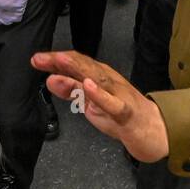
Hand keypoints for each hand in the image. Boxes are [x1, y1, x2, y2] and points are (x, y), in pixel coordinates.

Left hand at [32, 50, 169, 161]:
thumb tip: (50, 79)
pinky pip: (112, 103)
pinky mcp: (126, 112)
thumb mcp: (91, 101)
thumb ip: (72, 90)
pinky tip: (88, 86)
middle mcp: (108, 81)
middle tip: (41, 58)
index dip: (56, 60)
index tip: (37, 60)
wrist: (153, 130)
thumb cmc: (121, 113)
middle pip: (84, 67)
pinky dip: (100, 94)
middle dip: (62, 62)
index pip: (77, 63)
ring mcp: (118, 94)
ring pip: (97, 79)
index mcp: (100, 77)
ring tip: (61, 62)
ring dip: (79, 69)